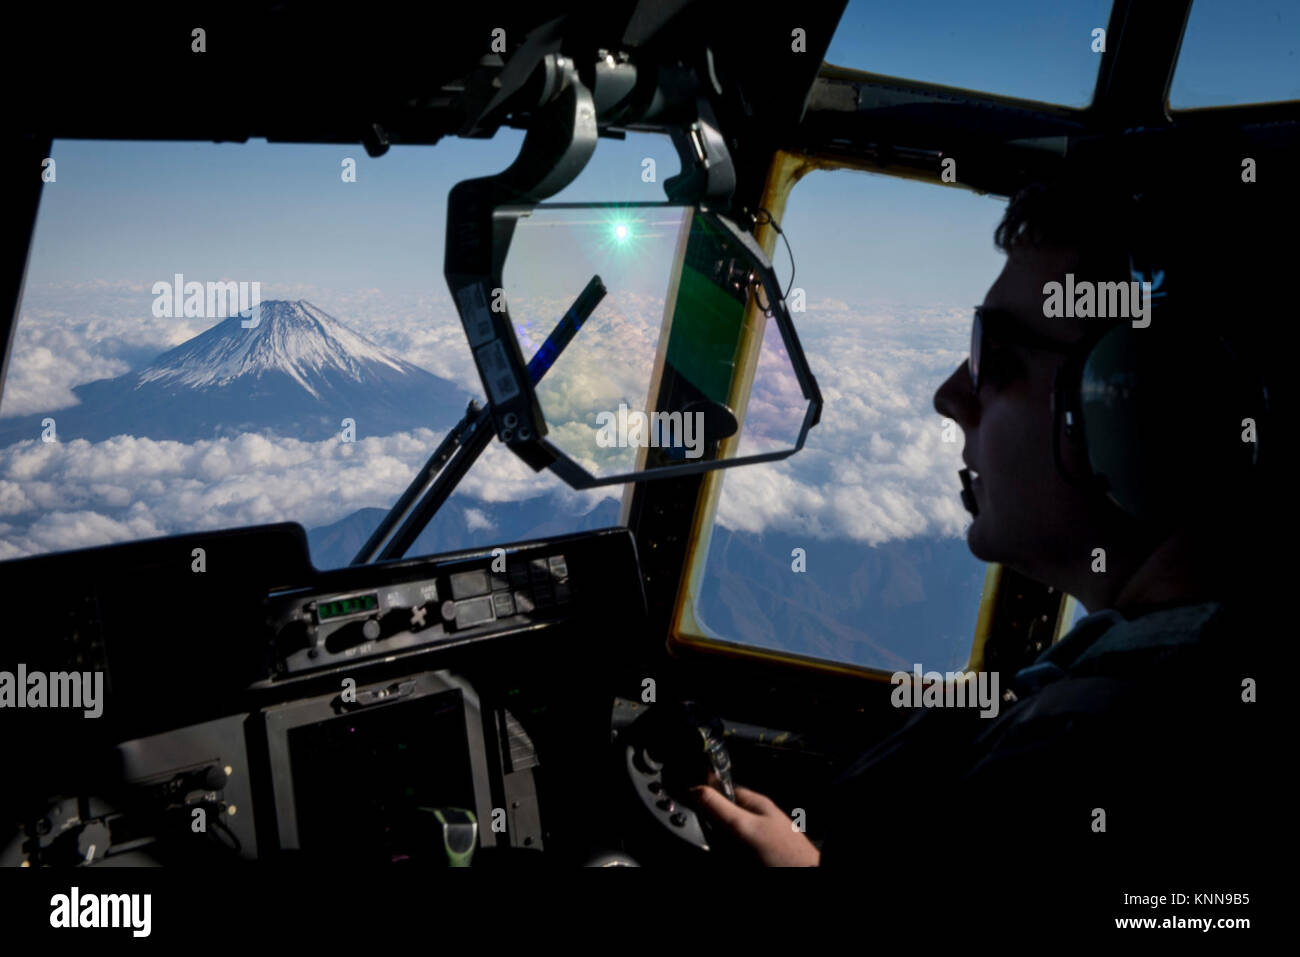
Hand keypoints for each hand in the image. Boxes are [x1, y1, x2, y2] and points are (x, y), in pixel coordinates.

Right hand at [690, 785, 819, 866]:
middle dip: (712, 826)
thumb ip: (720, 808)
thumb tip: (694, 789)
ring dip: (720, 844)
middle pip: (722, 816)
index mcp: (755, 803)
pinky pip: (736, 852)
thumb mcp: (745, 827)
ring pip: (728, 837)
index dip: (705, 794)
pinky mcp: (759, 855)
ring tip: (723, 851)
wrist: (804, 875)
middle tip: (708, 837)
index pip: (722, 789)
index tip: (687, 802)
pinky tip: (732, 858)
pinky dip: (731, 854)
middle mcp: (757, 818)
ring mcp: (758, 838)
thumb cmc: (782, 853)